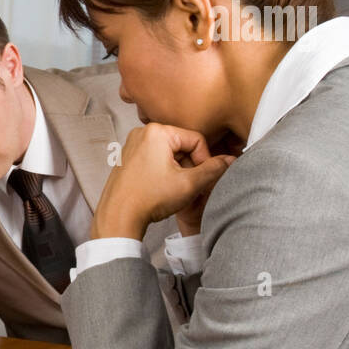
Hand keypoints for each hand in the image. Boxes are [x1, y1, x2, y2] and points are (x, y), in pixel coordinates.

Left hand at [91, 124, 236, 240]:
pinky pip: (155, 159)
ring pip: (169, 154)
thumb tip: (229, 160)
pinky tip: (162, 189)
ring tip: (174, 190)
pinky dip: (164, 172)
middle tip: (190, 186)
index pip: (196, 139)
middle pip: (182, 146)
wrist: (118, 216)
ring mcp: (132, 145)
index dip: (205, 160)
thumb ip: (213, 169)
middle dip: (190, 166)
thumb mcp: (189, 184)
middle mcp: (142, 133)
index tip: (203, 178)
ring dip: (178, 170)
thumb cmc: (148, 198)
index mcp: (157, 132)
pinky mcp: (127, 158)